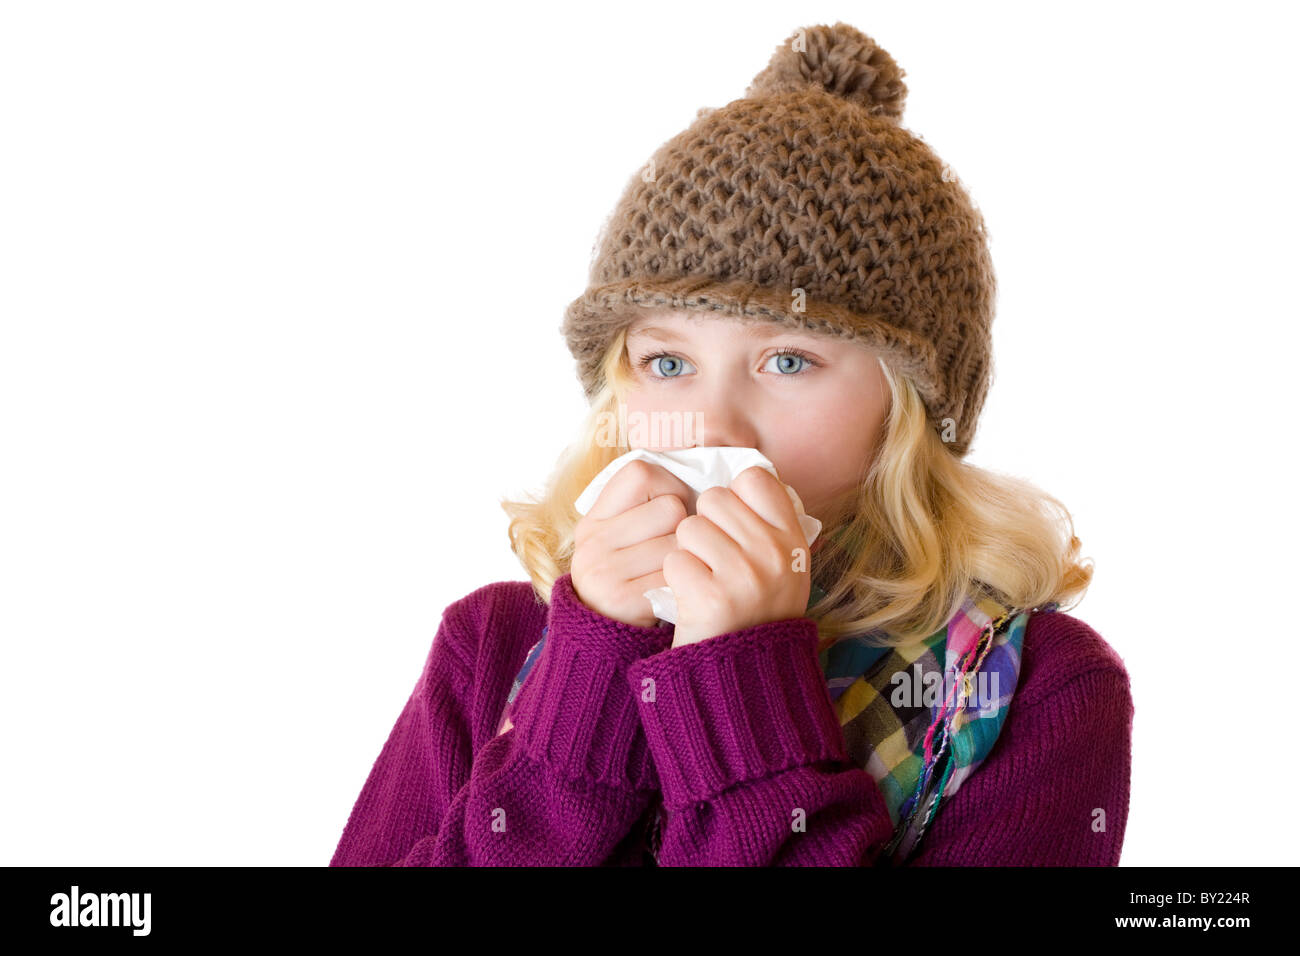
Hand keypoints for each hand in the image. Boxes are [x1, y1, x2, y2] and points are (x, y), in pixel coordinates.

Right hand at [570, 459, 695, 627]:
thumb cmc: (631, 582)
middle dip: (683, 527)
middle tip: (674, 550)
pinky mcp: (623, 599)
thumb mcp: (621, 539)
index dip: (667, 486)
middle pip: (670, 507)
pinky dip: (686, 583)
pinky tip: (675, 593)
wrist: (606, 643)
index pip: (642, 472)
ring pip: (680, 540)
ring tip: (674, 572)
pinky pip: (679, 573)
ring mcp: (604, 571)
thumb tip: (701, 469)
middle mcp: (592, 541)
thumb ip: (645, 506)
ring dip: (689, 556)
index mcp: (593, 519)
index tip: (668, 511)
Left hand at [664, 465, 811, 647]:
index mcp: (794, 540)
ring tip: (706, 581)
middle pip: (714, 498)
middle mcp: (774, 553)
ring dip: (688, 552)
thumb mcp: (783, 567)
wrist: (746, 677)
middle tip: (715, 560)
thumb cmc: (757, 613)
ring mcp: (743, 575)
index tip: (735, 525)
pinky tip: (694, 599)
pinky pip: (674, 559)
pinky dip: (676, 579)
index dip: (735, 496)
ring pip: (689, 527)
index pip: (755, 478)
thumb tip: (739, 478)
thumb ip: (768, 525)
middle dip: (706, 525)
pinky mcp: (710, 597)